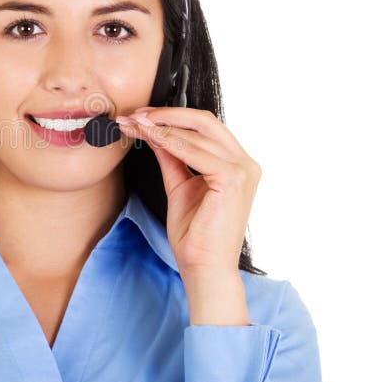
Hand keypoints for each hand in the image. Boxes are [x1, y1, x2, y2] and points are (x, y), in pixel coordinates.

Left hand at [115, 106, 261, 275]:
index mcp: (237, 164)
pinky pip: (195, 151)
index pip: (205, 128)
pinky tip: (149, 137)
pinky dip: (169, 141)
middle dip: (167, 114)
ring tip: (135, 124)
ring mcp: (243, 170)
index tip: (141, 116)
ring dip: (161, 126)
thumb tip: (154, 130)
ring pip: (197, 133)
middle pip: (206, 121)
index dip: (172, 117)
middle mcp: (246, 163)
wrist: (204, 267)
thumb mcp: (179, 185)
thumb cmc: (195, 234)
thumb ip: (171, 156)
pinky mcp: (233, 179)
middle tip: (136, 114)